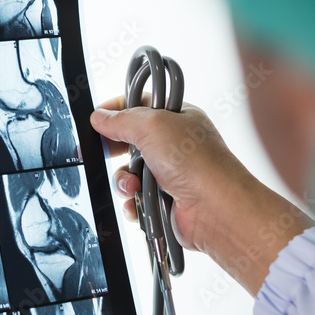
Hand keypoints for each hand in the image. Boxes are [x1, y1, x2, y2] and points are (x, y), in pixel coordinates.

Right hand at [91, 97, 312, 294]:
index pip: (140, 105)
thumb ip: (122, 119)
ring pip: (129, 172)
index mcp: (178, 118)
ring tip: (134, 185)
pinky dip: (132, 202)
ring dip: (125, 180)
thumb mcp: (152, 125)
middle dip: (117, 150)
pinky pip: (135, 198)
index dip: (118, 110)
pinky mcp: (164, 199)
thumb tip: (100, 117)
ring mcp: (169, 173)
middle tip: (110, 152)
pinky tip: (138, 202)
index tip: (99, 117)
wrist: (215, 209)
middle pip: (129, 141)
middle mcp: (174, 145)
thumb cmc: (198, 163)